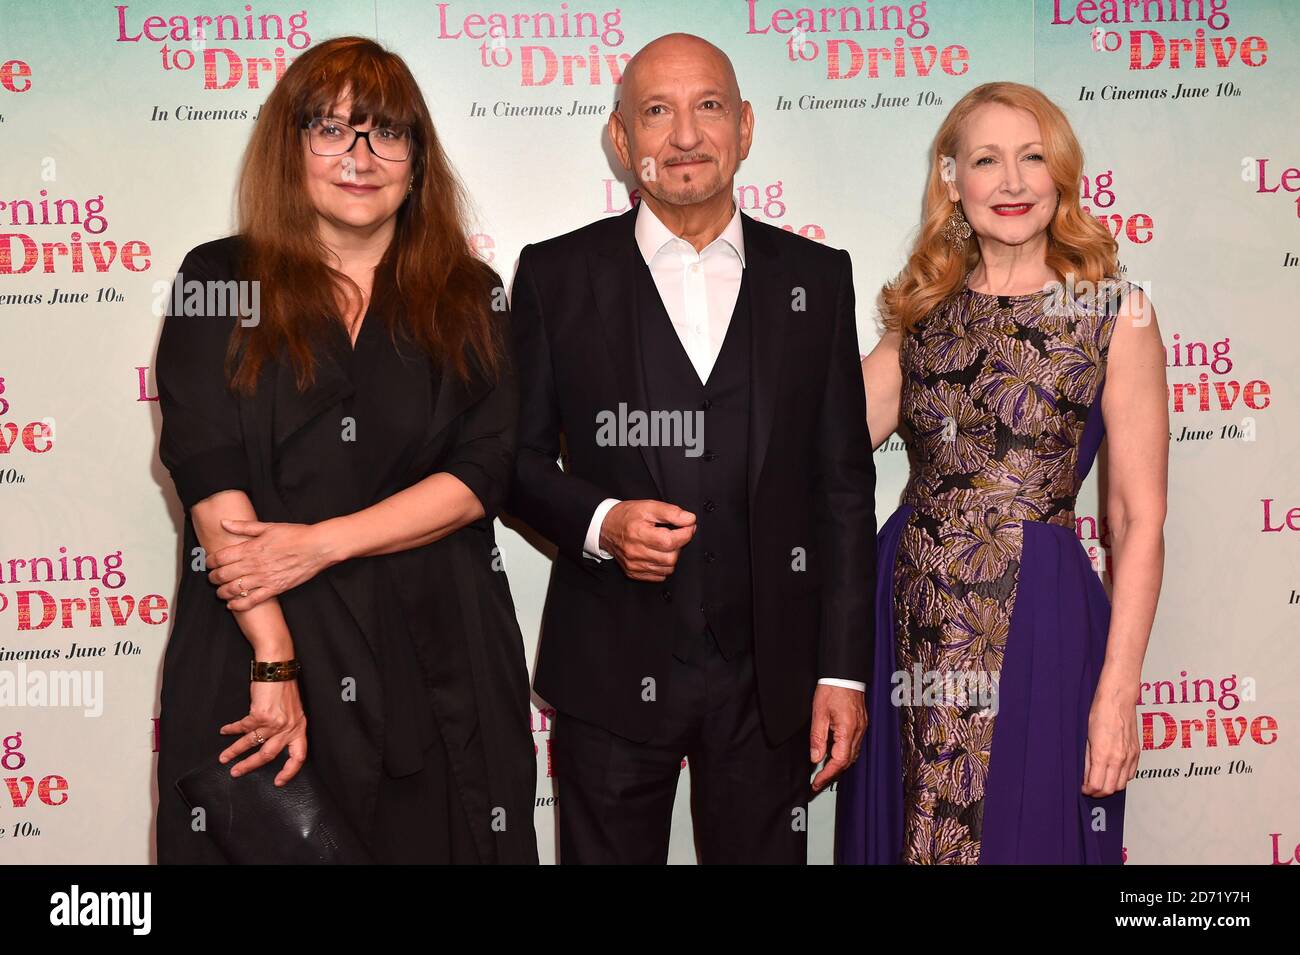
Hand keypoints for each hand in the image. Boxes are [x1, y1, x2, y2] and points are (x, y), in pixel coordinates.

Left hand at [208, 519, 334, 610]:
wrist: (317, 547)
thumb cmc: (295, 535)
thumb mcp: (268, 526)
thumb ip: (243, 527)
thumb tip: (223, 522)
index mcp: (251, 548)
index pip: (220, 557)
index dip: (210, 561)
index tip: (209, 563)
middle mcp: (254, 564)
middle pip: (223, 575)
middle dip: (213, 578)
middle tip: (212, 578)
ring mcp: (264, 578)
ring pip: (234, 590)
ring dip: (222, 592)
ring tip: (220, 592)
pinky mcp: (275, 588)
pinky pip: (252, 601)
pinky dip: (239, 605)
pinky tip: (233, 605)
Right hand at [219, 678, 307, 785]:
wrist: (278, 668)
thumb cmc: (285, 687)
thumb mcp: (293, 710)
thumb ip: (286, 727)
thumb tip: (273, 742)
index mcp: (299, 727)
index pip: (298, 756)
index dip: (289, 771)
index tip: (279, 781)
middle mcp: (288, 727)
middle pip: (269, 755)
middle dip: (250, 765)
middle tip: (237, 773)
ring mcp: (274, 722)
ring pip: (252, 744)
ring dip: (235, 752)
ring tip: (224, 758)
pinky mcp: (260, 714)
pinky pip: (243, 728)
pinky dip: (232, 731)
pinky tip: (225, 731)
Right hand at [599, 500, 695, 581]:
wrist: (605, 527)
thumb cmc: (627, 516)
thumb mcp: (648, 506)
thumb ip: (671, 512)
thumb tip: (690, 519)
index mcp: (638, 533)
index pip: (670, 541)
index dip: (686, 533)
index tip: (689, 526)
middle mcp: (635, 552)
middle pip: (671, 557)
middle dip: (679, 545)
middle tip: (675, 534)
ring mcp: (634, 565)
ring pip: (667, 568)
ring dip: (672, 556)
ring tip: (665, 544)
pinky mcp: (633, 573)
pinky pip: (658, 576)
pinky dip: (663, 566)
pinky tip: (658, 554)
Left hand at [810, 684, 866, 791]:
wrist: (845, 674)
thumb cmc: (833, 689)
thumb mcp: (819, 713)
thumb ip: (817, 737)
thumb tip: (815, 758)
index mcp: (848, 730)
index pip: (839, 761)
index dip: (827, 774)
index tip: (817, 782)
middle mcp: (858, 731)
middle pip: (847, 761)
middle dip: (832, 774)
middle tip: (818, 782)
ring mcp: (862, 728)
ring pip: (851, 755)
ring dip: (838, 765)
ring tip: (823, 771)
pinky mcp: (861, 724)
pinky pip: (853, 745)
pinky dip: (843, 754)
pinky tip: (833, 753)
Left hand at [1082, 677, 1139, 796]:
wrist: (1118, 699)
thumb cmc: (1099, 713)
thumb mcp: (1086, 737)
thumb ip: (1086, 759)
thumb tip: (1085, 775)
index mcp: (1104, 755)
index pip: (1097, 785)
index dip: (1089, 790)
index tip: (1083, 788)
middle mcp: (1119, 758)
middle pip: (1111, 789)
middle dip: (1099, 792)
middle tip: (1090, 788)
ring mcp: (1130, 756)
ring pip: (1123, 784)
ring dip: (1111, 787)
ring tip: (1101, 782)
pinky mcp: (1137, 752)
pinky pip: (1131, 774)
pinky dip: (1122, 778)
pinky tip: (1113, 773)